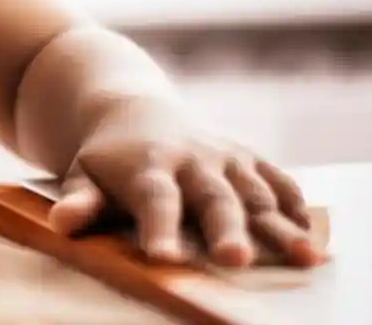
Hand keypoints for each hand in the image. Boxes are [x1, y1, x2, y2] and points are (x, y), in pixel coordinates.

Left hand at [48, 99, 321, 267]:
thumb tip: (62, 223)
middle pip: (212, 198)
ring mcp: (225, 157)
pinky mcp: (250, 157)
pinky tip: (310, 238)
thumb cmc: (106, 160)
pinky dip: (296, 207)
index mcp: (147, 166)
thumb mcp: (83, 174)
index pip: (154, 200)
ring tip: (304, 257)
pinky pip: (279, 181)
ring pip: (256, 193)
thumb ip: (80, 200)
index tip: (163, 257)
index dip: (160, 228)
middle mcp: (192, 159)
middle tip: (235, 260)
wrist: (131, 110)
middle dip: (226, 229)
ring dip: (280, 226)